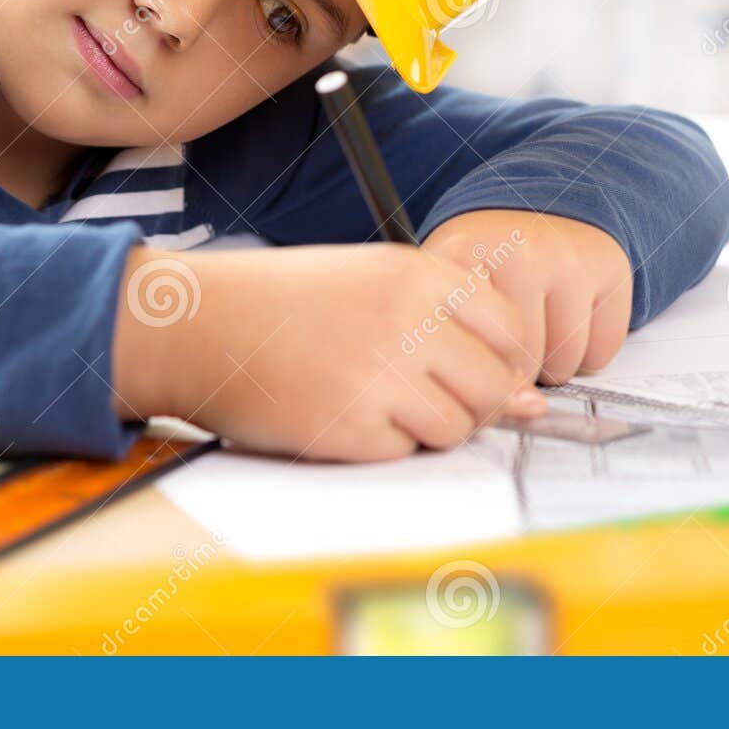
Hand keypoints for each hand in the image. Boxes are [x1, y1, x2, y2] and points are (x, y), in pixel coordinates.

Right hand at [111, 242, 548, 461]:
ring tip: (377, 398)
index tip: (475, 369)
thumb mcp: (373, 281)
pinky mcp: (350, 428)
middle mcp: (408, 323)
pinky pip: (404, 452)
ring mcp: (380, 377)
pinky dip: (383, 443)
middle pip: (493, 388)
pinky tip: (344, 412)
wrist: (198, 323)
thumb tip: (530, 401)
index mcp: (418, 276)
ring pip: (457, 428)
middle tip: (423, 392)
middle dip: (472, 403)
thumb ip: (452, 326)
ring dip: (429, 426)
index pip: (511, 332)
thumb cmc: (285, 301)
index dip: (501, 360)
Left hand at [421, 209, 632, 384]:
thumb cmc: (486, 262)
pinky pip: (601, 352)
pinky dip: (588, 351)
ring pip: (564, 365)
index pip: (471, 356)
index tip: (476, 367)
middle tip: (509, 339)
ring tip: (539, 328)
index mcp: (463, 256)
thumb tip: (500, 409)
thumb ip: (454, 343)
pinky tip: (569, 318)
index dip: (477, 374)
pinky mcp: (611, 269)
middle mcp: (517, 252)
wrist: (537, 207)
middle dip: (517, 369)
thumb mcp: (446, 287)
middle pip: (520, 365)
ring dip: (553, 364)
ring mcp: (569, 259)